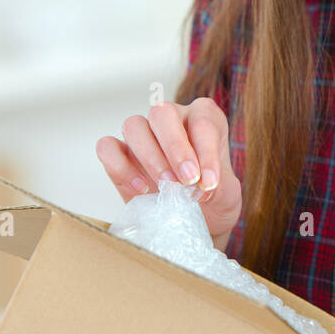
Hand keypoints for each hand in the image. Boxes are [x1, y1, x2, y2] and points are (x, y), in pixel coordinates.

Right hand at [96, 98, 241, 245]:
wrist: (197, 221)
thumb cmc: (214, 200)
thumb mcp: (227, 195)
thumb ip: (219, 185)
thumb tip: (200, 182)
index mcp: (204, 119)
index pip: (202, 121)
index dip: (206, 151)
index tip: (209, 182)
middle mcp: (172, 119)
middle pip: (162, 112)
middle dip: (175, 146)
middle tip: (187, 179)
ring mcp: (143, 135)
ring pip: (134, 125)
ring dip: (150, 156)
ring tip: (167, 186)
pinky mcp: (120, 155)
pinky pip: (107, 147)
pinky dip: (121, 167)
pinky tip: (141, 189)